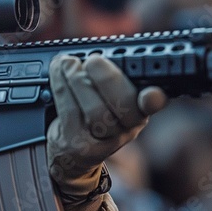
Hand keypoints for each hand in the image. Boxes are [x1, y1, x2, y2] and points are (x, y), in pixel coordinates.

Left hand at [47, 55, 166, 196]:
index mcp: (140, 109)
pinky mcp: (78, 145)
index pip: (153, 103)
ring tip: (67, 63)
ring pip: (95, 112)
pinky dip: (61, 87)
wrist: (72, 154)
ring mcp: (102, 141)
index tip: (150, 94)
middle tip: (93, 61)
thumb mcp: (107, 94)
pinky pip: (70, 113)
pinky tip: (57, 72)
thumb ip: (112, 76)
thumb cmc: (91, 113)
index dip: (154, 99)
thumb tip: (98, 56)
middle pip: (124, 107)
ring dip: (77, 80)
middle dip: (106, 79)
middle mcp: (127, 129)